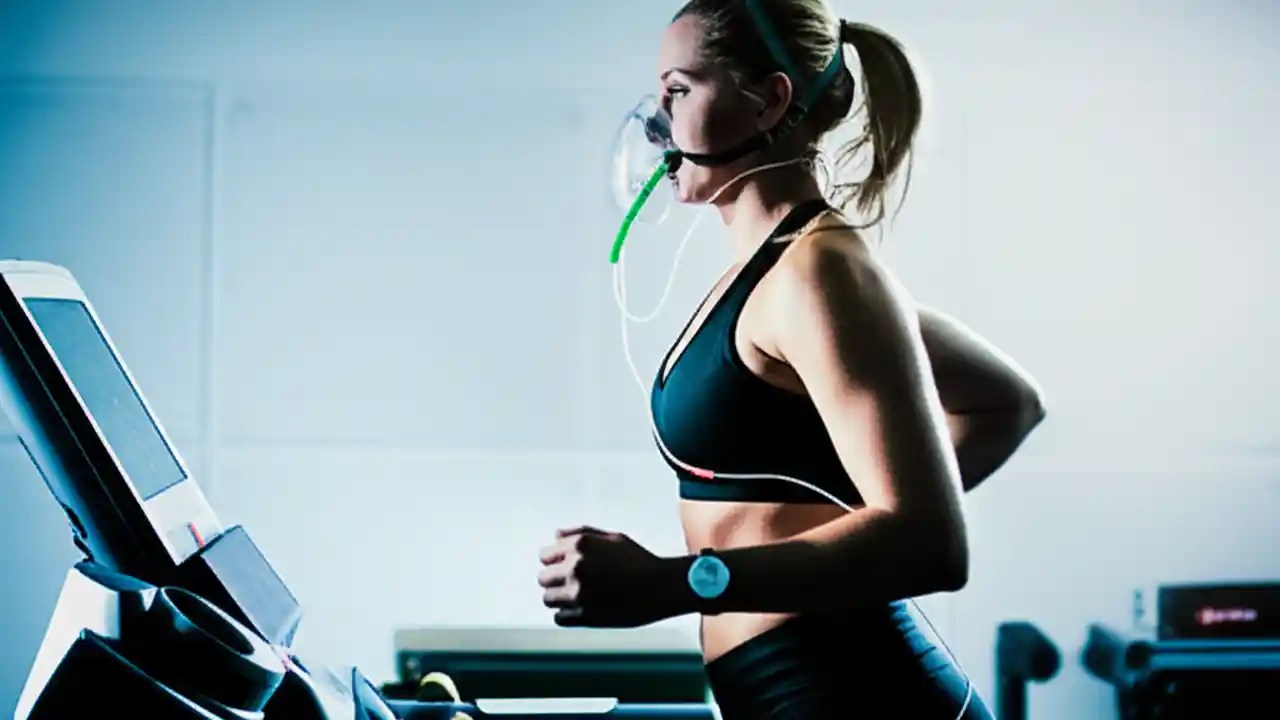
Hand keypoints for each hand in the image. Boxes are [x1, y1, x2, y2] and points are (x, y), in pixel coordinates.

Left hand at [537, 526, 684, 627]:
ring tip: (577, 596)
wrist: (660, 587)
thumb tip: (554, 536)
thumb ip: (580, 533)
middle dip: (555, 579)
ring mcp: (578, 593)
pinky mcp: (584, 616)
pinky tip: (583, 608)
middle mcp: (575, 568)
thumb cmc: (639, 560)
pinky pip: (559, 618)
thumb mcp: (611, 538)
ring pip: (548, 599)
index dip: (554, 560)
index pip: (544, 555)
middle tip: (573, 582)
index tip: (564, 565)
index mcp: (580, 546)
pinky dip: (567, 615)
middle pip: (543, 578)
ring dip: (559, 597)